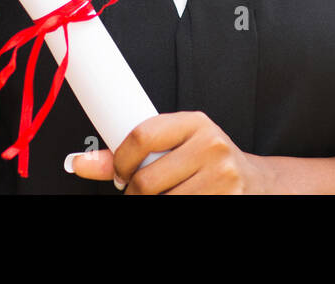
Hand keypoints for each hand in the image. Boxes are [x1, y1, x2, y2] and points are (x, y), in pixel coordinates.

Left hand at [67, 111, 270, 193]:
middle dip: (138, 193)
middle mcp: (212, 145)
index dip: (121, 162)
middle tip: (146, 191)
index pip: (141, 136)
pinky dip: (174, 210)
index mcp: (195, 122)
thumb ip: (128, 152)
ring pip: (161, 203)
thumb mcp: (173, 145)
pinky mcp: (228, 202)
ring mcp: (223, 177)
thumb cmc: (205, 162)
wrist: (256, 183)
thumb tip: (78, 162)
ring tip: (169, 195)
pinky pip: (181, 212)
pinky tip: (185, 200)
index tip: (121, 174)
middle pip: (146, 181)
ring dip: (156, 204)